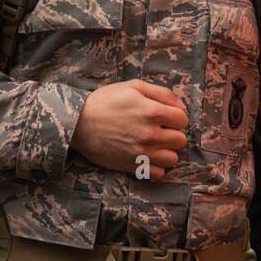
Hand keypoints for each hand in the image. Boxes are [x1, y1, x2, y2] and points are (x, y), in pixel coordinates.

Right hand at [72, 79, 187, 178]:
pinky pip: (158, 174)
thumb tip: (182, 108)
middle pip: (180, 140)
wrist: (77, 122)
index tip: (165, 117)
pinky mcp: (132, 167)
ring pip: (172, 159)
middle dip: (172, 134)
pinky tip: (147, 157)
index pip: (183, 120)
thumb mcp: (133, 86)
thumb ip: (162, 93)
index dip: (175, 117)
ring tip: (154, 145)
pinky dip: (156, 167)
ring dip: (166, 151)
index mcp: (152, 112)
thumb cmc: (105, 101)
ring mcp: (142, 153)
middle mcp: (150, 135)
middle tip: (159, 130)